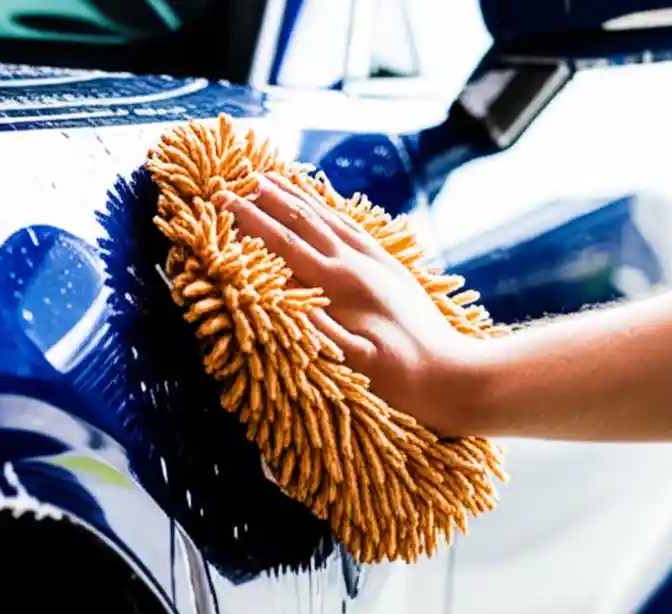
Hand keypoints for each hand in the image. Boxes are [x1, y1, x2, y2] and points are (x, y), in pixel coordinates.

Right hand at [213, 172, 478, 434]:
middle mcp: (356, 265)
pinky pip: (353, 228)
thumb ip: (315, 327)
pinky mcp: (389, 267)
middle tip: (238, 178)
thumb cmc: (396, 378)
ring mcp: (375, 262)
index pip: (285, 244)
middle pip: (304, 221)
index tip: (223, 199)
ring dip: (297, 195)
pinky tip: (321, 204)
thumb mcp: (351, 359)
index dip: (251, 221)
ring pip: (329, 218)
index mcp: (340, 286)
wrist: (448, 375)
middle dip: (268, 198)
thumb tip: (278, 295)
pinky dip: (330, 210)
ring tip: (272, 177)